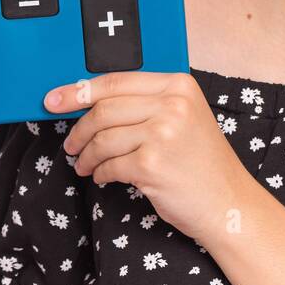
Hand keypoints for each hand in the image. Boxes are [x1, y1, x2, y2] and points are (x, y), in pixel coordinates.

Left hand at [46, 71, 252, 243]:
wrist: (228, 203)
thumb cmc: (202, 163)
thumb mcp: (183, 118)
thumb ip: (146, 104)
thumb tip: (89, 101)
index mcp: (179, 86)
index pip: (117, 81)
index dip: (79, 90)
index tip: (55, 99)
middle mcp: (173, 105)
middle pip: (104, 109)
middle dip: (78, 129)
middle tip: (71, 144)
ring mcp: (163, 134)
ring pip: (102, 138)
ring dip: (86, 155)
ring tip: (85, 165)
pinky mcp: (152, 164)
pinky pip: (109, 165)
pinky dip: (100, 173)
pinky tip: (104, 176)